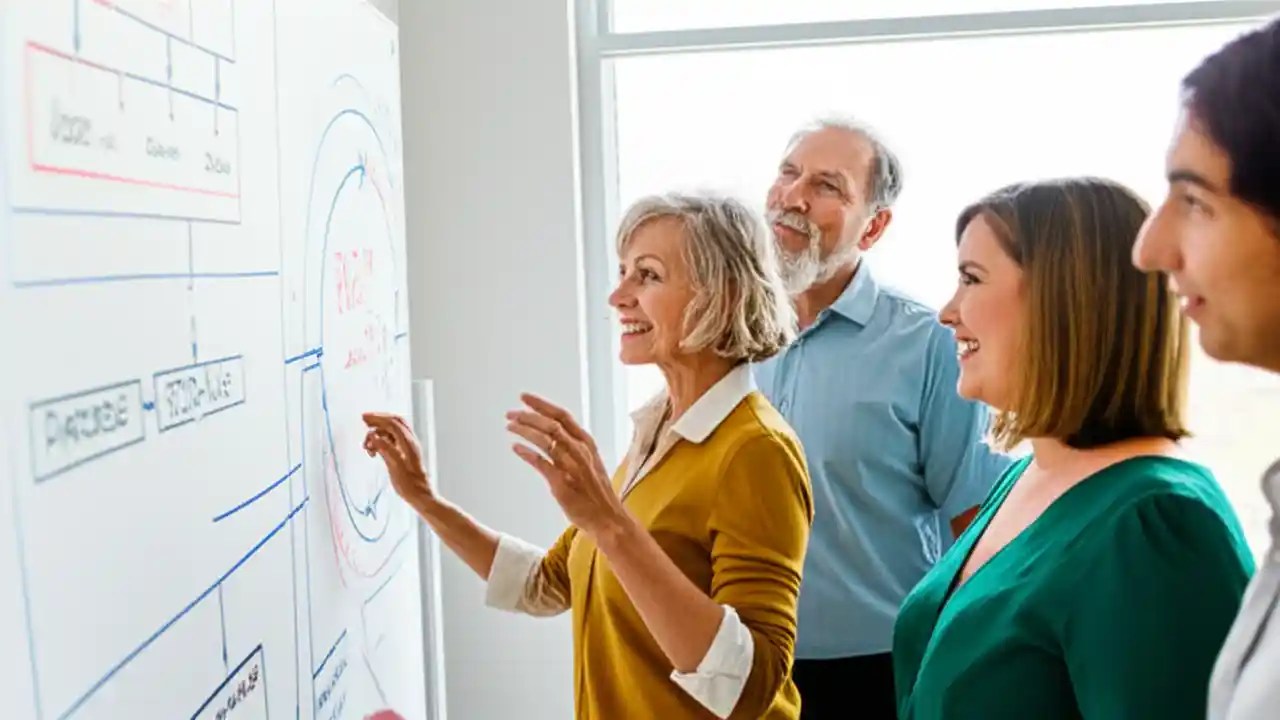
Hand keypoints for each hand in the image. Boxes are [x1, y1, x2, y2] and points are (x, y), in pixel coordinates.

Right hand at [362, 411, 436, 512]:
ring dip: (377, 433)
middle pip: (394, 422)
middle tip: (364, 422)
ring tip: (366, 447)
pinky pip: (390, 440)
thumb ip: (386, 450)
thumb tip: (373, 435)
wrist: (421, 496)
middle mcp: (410, 442)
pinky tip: (373, 452)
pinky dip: (380, 441)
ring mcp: (407, 447)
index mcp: (409, 444)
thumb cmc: (410, 485)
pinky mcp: (403, 453)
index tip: (363, 418)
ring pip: (391, 431)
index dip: (378, 418)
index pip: (393, 423)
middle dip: (378, 420)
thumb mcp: (396, 468)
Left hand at [506, 393, 631, 541]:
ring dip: (524, 430)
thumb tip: (554, 437)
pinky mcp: (562, 483)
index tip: (524, 398)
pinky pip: (540, 463)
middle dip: (528, 415)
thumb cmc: (597, 493)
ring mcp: (571, 466)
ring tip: (509, 426)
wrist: (608, 518)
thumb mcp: (590, 463)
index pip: (562, 416)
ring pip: (545, 440)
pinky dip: (526, 453)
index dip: (541, 405)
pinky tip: (516, 448)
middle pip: (551, 424)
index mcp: (587, 443)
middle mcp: (580, 451)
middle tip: (510, 413)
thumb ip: (574, 448)